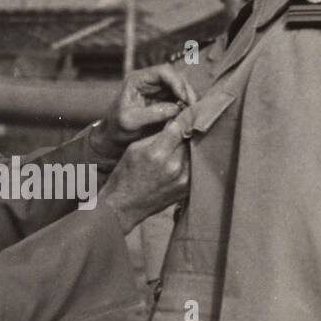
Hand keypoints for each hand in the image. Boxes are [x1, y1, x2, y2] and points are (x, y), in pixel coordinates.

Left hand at [92, 63, 197, 157]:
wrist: (113, 139)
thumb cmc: (117, 129)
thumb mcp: (131, 122)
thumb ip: (152, 114)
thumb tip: (176, 108)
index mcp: (137, 80)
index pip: (163, 72)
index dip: (177, 82)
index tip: (185, 98)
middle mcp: (149, 81)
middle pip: (175, 77)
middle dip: (186, 90)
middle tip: (194, 106)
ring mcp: (157, 90)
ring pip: (180, 87)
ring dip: (189, 98)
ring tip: (193, 112)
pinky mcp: (164, 100)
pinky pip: (180, 98)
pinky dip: (186, 105)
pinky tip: (189, 115)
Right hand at [99, 117, 190, 232]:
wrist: (124, 206)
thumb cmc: (126, 174)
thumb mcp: (135, 148)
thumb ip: (156, 134)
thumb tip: (176, 122)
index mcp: (158, 153)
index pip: (180, 126)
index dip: (181, 118)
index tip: (183, 113)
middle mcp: (174, 166)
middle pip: (191, 139)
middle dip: (188, 131)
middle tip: (187, 125)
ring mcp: (183, 180)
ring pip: (196, 152)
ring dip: (193, 145)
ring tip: (187, 141)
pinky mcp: (187, 189)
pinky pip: (196, 168)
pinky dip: (193, 160)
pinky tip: (185, 158)